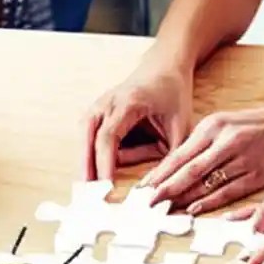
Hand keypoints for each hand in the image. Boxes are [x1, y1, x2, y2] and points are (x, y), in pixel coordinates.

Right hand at [84, 56, 193, 182]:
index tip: (105, 187)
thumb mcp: (180, 128)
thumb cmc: (173, 96)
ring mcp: (98, 105)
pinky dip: (88, 154)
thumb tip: (154, 189)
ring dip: (84, 162)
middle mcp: (107, 102)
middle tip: (86, 195)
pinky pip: (88, 135)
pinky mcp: (96, 111)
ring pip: (84, 137)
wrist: (163, 67)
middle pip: (88, 137)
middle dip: (86, 166)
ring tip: (85, 190)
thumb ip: (169, 157)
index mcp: (129, 102)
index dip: (105, 163)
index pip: (109, 137)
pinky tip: (90, 174)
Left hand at [142, 94, 263, 213]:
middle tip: (147, 204)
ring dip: (183, 199)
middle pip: (188, 171)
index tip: (143, 188)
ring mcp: (242, 159)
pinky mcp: (257, 174)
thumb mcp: (226, 124)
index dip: (160, 174)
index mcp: (214, 126)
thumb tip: (174, 168)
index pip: (179, 154)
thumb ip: (202, 144)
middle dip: (165, 190)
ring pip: (205, 183)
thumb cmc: (259, 125)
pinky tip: (193, 209)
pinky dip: (209, 202)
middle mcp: (226, 141)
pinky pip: (227, 192)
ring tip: (165, 211)